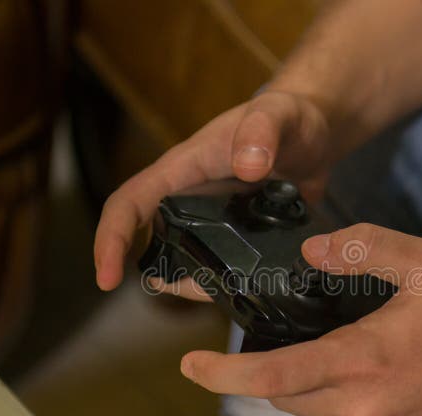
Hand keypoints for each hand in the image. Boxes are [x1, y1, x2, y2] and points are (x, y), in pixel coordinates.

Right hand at [94, 91, 331, 291]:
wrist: (316, 128)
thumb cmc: (289, 115)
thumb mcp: (277, 115)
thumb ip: (261, 131)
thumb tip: (247, 166)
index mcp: (184, 167)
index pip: (130, 202)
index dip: (111, 239)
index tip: (106, 278)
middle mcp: (192, 195)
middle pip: (153, 239)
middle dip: (157, 272)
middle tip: (185, 292)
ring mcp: (215, 217)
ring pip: (188, 257)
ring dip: (195, 282)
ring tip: (222, 294)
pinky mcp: (241, 232)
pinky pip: (223, 262)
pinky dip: (226, 280)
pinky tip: (243, 290)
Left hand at [179, 223, 421, 415]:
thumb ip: (360, 249)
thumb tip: (310, 252)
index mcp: (364, 362)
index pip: (275, 375)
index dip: (225, 373)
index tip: (191, 366)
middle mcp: (364, 410)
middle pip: (287, 394)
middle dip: (271, 370)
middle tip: (279, 339)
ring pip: (318, 409)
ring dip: (315, 379)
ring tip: (351, 347)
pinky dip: (346, 396)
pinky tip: (382, 373)